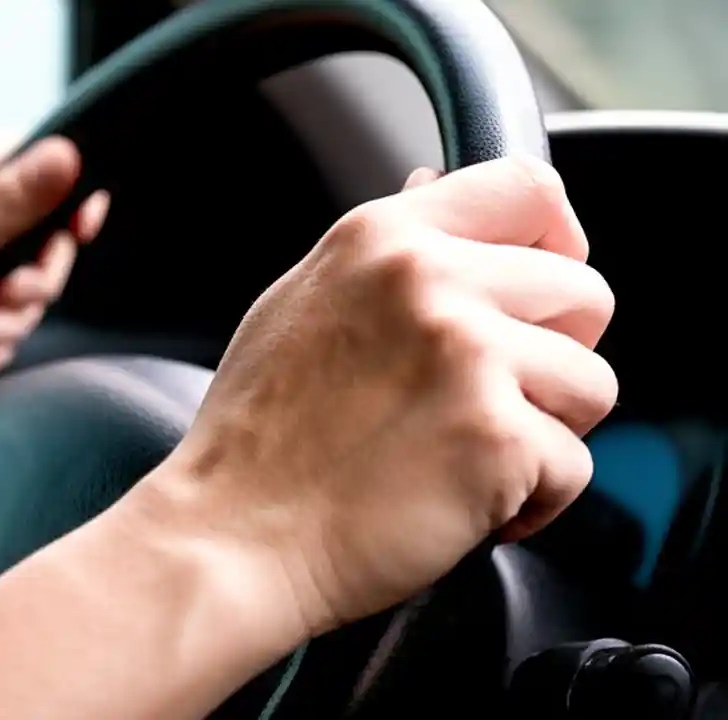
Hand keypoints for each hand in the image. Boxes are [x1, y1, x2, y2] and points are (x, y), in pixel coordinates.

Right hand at [133, 156, 616, 645]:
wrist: (233, 539)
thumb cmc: (255, 438)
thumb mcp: (296, 304)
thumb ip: (381, 250)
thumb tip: (434, 188)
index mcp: (381, 240)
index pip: (527, 188)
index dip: (558, 240)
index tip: (542, 286)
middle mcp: (431, 282)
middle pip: (583, 293)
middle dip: (554, 355)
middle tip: (492, 398)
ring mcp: (470, 358)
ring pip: (592, 384)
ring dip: (545, 431)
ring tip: (468, 456)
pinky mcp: (499, 438)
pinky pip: (573, 465)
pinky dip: (531, 499)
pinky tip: (463, 502)